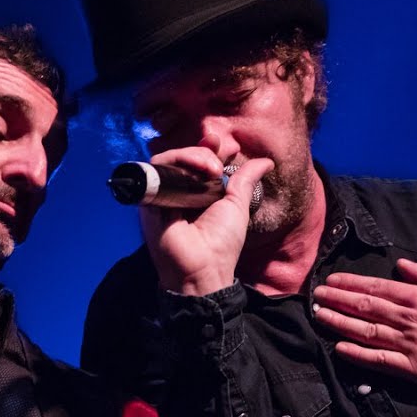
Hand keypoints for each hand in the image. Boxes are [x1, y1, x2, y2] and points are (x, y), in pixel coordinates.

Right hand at [138, 142, 273, 296]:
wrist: (203, 268)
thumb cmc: (221, 244)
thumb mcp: (237, 205)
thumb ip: (247, 180)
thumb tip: (266, 162)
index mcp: (198, 193)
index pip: (201, 161)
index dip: (213, 150)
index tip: (231, 148)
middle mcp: (179, 192)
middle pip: (185, 157)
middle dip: (205, 151)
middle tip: (221, 161)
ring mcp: (163, 195)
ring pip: (171, 159)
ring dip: (195, 156)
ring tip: (214, 170)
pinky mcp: (149, 198)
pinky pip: (158, 168)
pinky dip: (179, 162)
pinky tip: (200, 173)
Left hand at [311, 259, 416, 394]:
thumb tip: (401, 264)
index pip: (377, 288)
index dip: (350, 284)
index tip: (330, 281)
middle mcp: (411, 320)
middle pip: (365, 308)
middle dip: (337, 300)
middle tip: (314, 296)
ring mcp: (410, 346)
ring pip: (366, 332)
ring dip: (339, 323)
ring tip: (319, 316)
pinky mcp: (413, 369)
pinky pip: (379, 361)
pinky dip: (357, 354)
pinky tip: (339, 348)